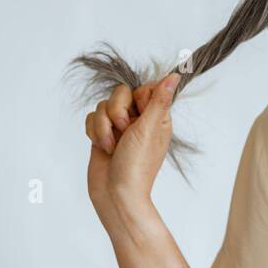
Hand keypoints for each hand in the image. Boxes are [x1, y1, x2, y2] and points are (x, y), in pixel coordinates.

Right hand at [84, 73, 179, 216]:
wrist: (114, 192)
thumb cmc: (137, 165)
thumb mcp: (150, 129)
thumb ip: (159, 100)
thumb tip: (175, 76)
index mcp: (157, 116)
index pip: (145, 88)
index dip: (138, 97)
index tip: (139, 113)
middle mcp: (139, 119)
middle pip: (121, 93)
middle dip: (116, 113)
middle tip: (124, 132)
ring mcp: (119, 127)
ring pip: (103, 106)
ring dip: (104, 127)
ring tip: (112, 146)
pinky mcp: (102, 134)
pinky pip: (91, 117)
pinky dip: (95, 133)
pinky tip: (102, 148)